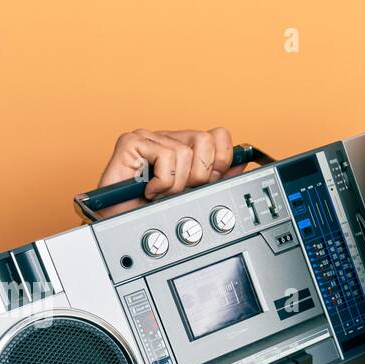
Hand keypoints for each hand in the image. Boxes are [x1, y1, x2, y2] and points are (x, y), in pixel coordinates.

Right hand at [94, 127, 247, 218]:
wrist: (122, 227)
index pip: (218, 135)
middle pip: (206, 140)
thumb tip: (243, 163)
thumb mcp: (196, 194)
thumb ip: (219, 178)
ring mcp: (149, 138)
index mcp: (184, 147)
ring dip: (176, 183)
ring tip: (161, 193)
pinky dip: (162, 181)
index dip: (220, 161)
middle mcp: (168, 139)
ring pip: (185, 152)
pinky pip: (166, 156)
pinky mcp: (132, 141)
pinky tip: (150, 189)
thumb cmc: (152, 212)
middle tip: (181, 190)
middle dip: (200, 175)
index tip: (205, 183)